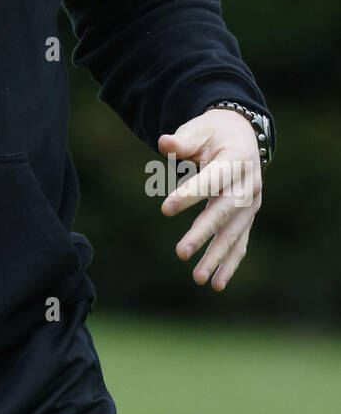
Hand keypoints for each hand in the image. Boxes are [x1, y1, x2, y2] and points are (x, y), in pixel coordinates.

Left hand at [157, 109, 262, 290]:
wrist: (242, 135)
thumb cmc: (213, 133)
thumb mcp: (198, 129)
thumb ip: (182, 140)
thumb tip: (163, 142)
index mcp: (236, 160)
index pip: (211, 180)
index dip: (189, 194)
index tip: (165, 209)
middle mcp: (248, 185)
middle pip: (223, 213)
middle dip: (202, 233)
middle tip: (180, 252)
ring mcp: (250, 204)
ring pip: (233, 234)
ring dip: (216, 257)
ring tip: (197, 278)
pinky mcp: (247, 217)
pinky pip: (239, 243)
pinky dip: (229, 263)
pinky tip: (217, 284)